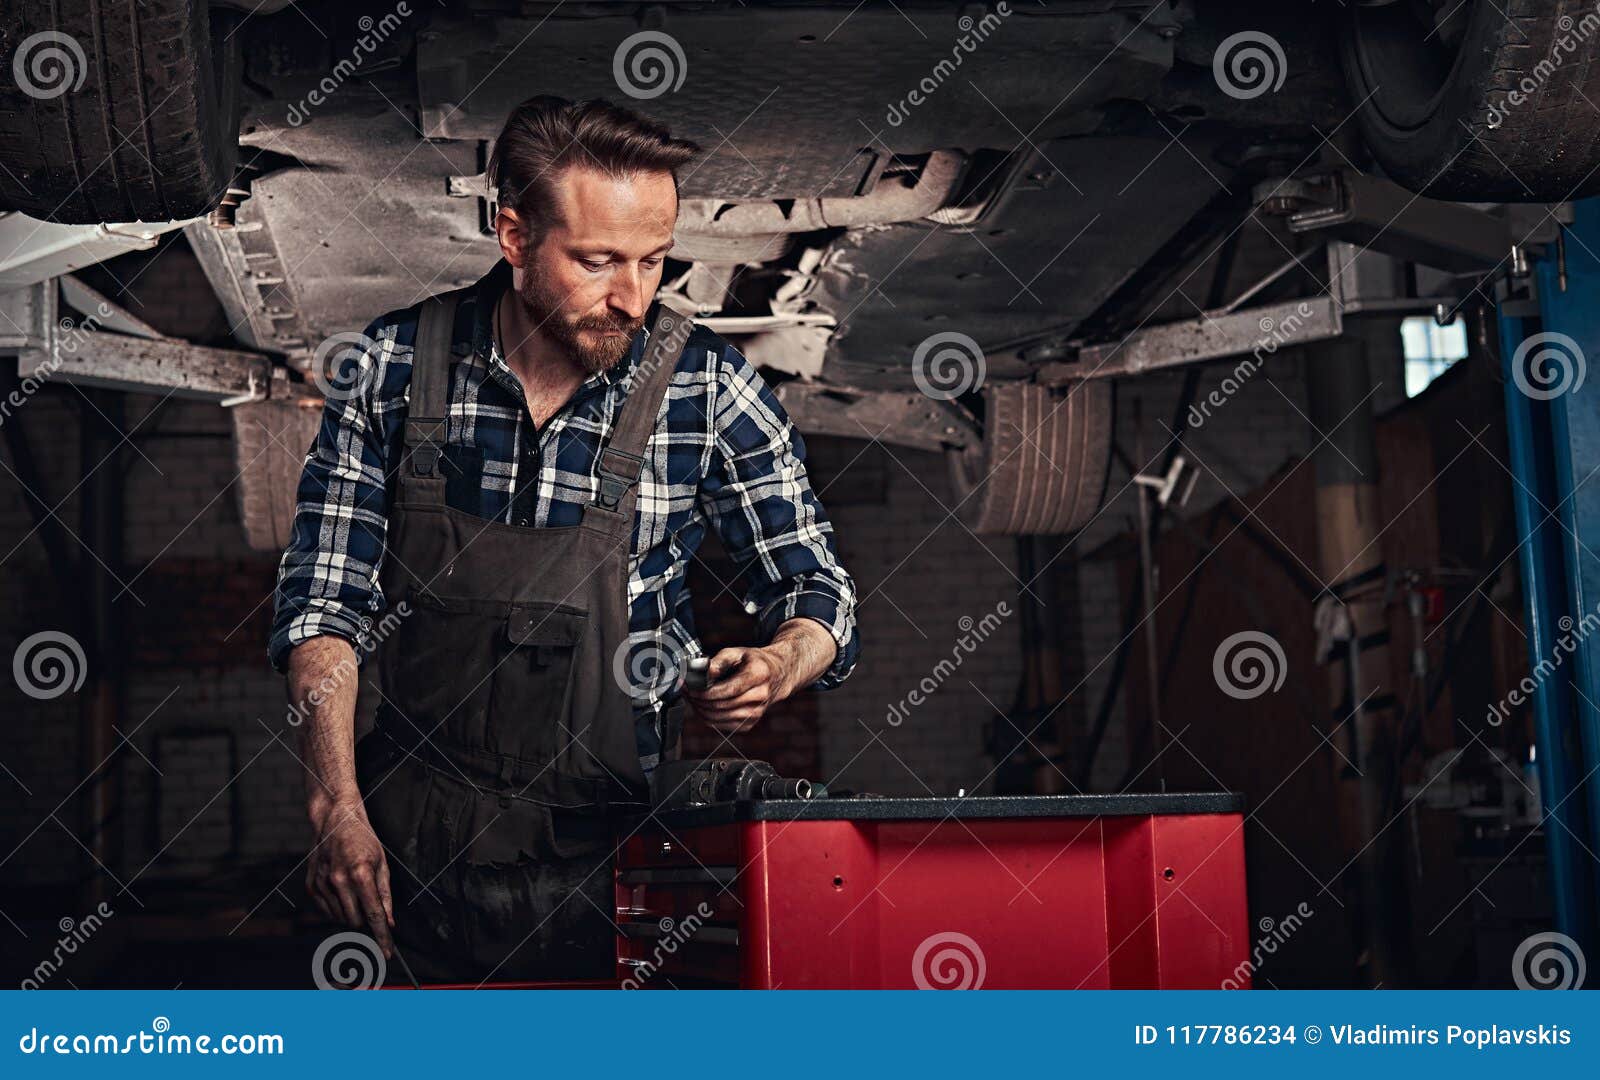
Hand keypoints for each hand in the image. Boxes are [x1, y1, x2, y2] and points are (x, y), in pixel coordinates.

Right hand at [307, 796, 394, 957]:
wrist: (334, 820)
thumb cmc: (363, 839)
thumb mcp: (382, 863)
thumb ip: (385, 895)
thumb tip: (390, 922)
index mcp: (360, 874)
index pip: (373, 915)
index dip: (382, 937)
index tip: (387, 953)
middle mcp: (338, 882)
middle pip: (356, 922)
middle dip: (366, 921)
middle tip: (372, 906)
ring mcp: (322, 884)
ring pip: (340, 918)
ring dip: (352, 913)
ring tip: (356, 889)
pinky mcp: (311, 886)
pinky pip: (327, 911)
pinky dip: (337, 908)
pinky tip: (343, 890)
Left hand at [685, 646, 790, 734]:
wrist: (777, 675)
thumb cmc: (754, 662)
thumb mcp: (737, 652)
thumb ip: (718, 661)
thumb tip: (701, 675)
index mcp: (758, 675)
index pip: (726, 691)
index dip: (703, 692)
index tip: (689, 686)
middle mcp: (760, 697)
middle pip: (720, 706)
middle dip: (697, 699)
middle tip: (686, 690)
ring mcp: (756, 713)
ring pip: (717, 718)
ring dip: (699, 709)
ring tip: (691, 697)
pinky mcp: (749, 724)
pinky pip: (720, 724)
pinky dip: (706, 716)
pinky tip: (702, 704)